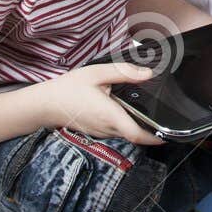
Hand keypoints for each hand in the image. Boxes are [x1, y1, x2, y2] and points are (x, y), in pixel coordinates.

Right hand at [41, 62, 163, 145]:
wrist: (44, 104)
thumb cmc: (68, 88)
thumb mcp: (96, 73)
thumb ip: (123, 73)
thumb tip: (147, 74)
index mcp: (110, 115)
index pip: (137, 134)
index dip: (154, 138)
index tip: (168, 136)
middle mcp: (107, 128)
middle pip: (134, 135)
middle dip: (149, 130)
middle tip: (161, 118)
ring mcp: (100, 133)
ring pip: (124, 134)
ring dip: (135, 127)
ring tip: (144, 112)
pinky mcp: (95, 132)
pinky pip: (114, 132)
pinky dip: (123, 125)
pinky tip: (122, 111)